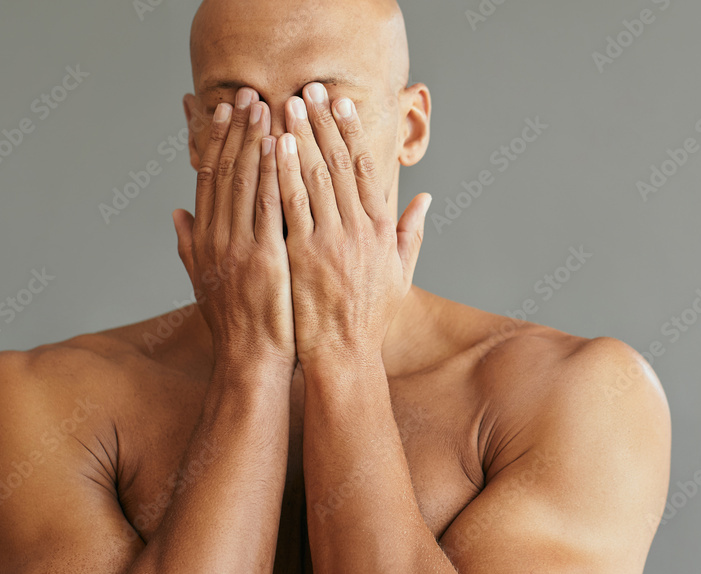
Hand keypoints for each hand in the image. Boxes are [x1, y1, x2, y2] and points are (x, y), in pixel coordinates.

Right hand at [173, 89, 295, 368]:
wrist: (250, 362)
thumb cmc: (235, 325)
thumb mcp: (202, 282)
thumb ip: (188, 244)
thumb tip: (175, 213)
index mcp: (204, 239)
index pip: (209, 178)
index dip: (217, 141)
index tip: (226, 110)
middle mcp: (216, 238)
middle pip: (226, 172)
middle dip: (237, 130)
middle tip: (248, 93)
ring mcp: (238, 247)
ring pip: (247, 182)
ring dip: (256, 140)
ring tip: (268, 105)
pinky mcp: (264, 258)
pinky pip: (270, 207)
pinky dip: (275, 174)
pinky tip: (282, 146)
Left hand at [276, 82, 431, 366]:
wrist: (345, 355)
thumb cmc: (370, 317)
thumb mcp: (400, 274)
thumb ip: (412, 233)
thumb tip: (426, 198)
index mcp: (382, 230)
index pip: (365, 169)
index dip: (351, 133)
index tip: (339, 104)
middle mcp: (360, 230)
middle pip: (339, 164)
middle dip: (323, 124)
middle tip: (308, 91)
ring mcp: (333, 240)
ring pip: (315, 177)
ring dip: (300, 137)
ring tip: (287, 106)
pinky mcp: (306, 254)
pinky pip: (292, 205)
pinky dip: (284, 173)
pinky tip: (273, 146)